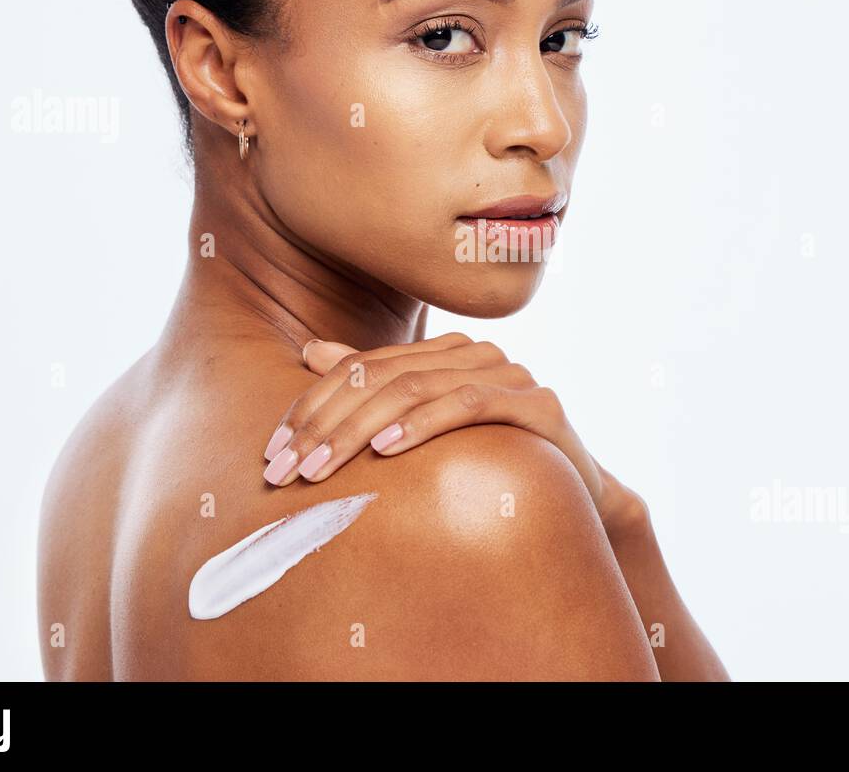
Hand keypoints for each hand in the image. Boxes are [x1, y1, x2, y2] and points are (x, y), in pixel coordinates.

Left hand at [259, 332, 644, 532]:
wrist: (577, 497)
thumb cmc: (491, 463)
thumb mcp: (423, 429)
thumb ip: (374, 387)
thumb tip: (310, 351)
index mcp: (442, 353)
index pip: (360, 369)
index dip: (311, 408)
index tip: (271, 454)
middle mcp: (474, 354)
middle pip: (381, 378)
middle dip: (325, 426)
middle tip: (283, 470)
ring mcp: (508, 374)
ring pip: (417, 387)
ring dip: (360, 429)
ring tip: (322, 467)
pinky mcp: (538, 404)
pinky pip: (470, 404)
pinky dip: (424, 424)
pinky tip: (387, 449)